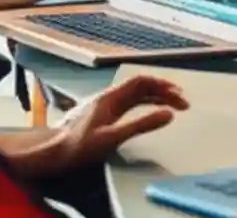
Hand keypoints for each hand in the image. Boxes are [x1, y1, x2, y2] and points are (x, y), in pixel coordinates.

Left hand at [43, 75, 188, 172]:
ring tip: (174, 105)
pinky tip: (153, 112)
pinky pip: (132, 104)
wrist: (53, 155)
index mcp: (111, 97)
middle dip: (164, 91)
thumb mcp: (113, 137)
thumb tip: (169, 114)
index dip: (163, 85)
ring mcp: (107, 106)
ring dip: (157, 97)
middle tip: (183, 103)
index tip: (180, 95)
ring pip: (137, 95)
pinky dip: (147, 104)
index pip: (141, 82)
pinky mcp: (105, 115)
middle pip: (142, 86)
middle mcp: (110, 97)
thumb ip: (142, 125)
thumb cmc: (80, 147)